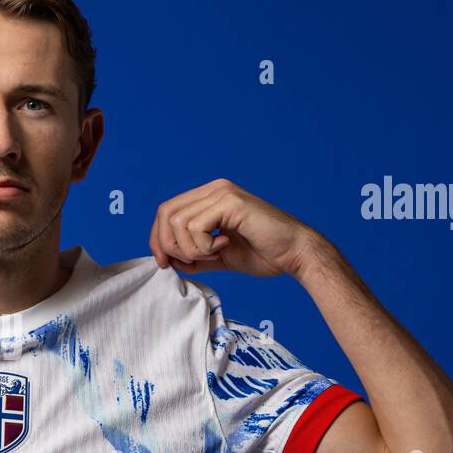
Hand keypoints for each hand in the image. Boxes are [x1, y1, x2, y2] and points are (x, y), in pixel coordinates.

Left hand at [148, 178, 321, 277]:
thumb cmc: (264, 254)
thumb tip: (167, 260)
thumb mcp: (217, 256)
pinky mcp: (231, 202)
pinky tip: (224, 247)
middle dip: (168, 245)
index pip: (166, 212)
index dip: (158, 240)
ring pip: (177, 221)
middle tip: (191, 262)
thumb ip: (192, 256)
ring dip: (190, 248)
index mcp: (209, 197)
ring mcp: (222, 192)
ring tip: (215, 253)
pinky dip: (203, 246)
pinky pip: (195, 226)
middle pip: (165, 213)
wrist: (295, 254)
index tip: (165, 264)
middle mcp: (214, 189)